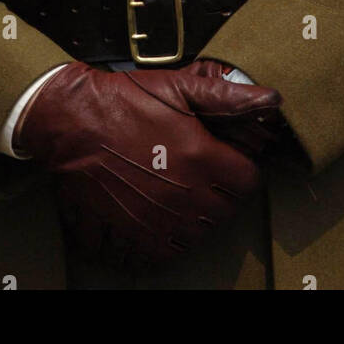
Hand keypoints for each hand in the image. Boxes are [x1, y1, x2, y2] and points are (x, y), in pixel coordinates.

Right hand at [18, 60, 280, 270]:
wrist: (71, 120)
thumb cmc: (125, 99)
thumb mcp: (179, 86)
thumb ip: (228, 96)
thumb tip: (272, 100)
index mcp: (201, 158)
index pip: (248, 183)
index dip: (242, 169)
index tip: (228, 159)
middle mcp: (182, 197)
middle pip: (224, 214)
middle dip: (220, 195)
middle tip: (203, 175)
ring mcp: (154, 220)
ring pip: (195, 239)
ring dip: (194, 222)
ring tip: (180, 196)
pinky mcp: (127, 234)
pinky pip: (157, 256)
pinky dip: (161, 245)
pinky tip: (155, 221)